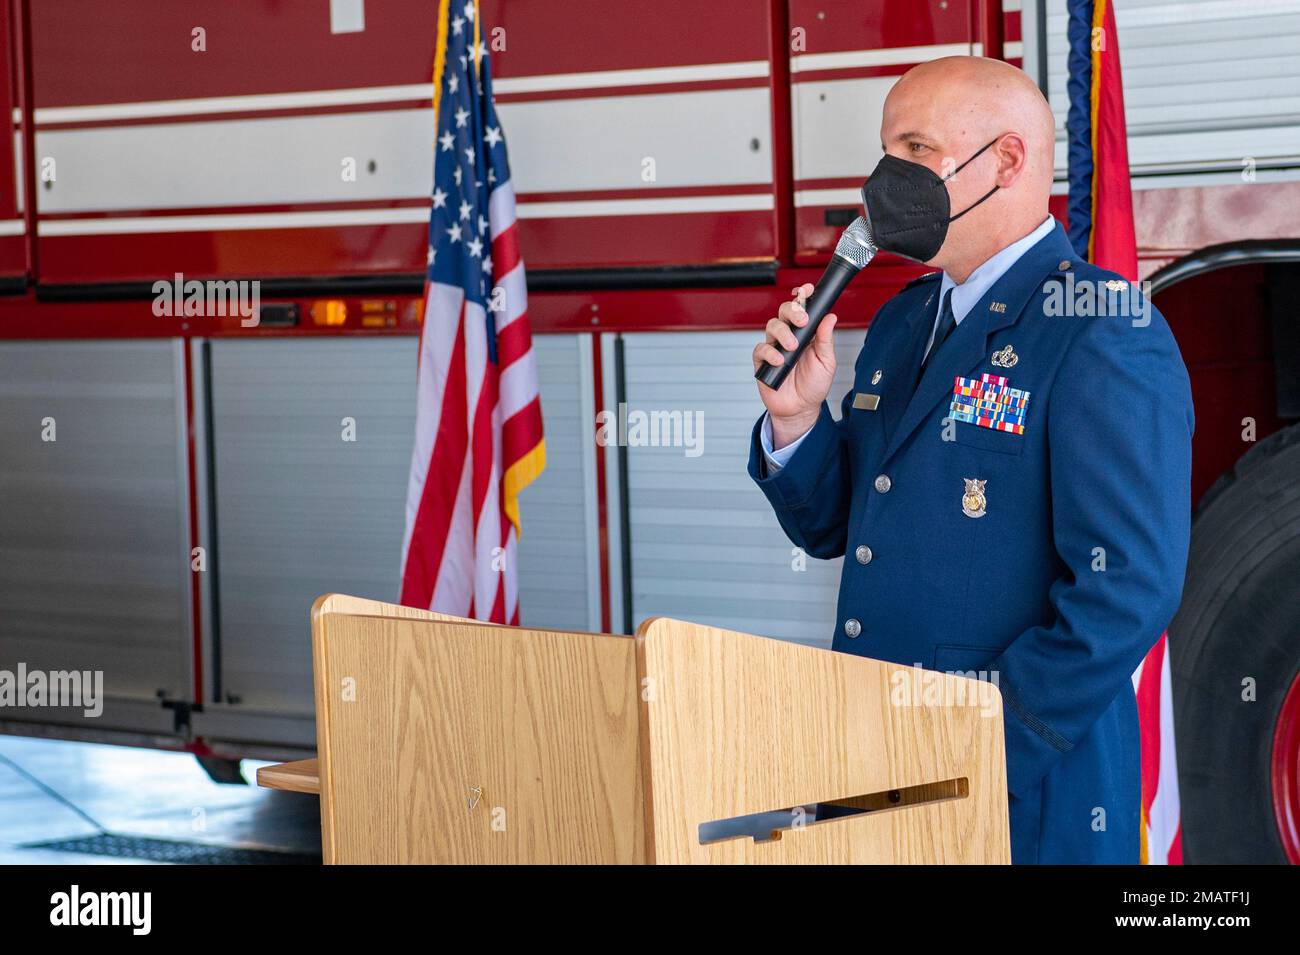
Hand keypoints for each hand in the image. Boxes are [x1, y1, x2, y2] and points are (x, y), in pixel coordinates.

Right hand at [752, 283, 836, 447]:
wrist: (800, 409)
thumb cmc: (813, 386)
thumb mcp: (826, 362)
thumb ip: (826, 339)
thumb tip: (830, 317)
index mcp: (806, 333)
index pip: (802, 309)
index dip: (803, 296)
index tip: (807, 290)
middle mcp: (789, 336)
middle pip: (784, 311)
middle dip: (793, 310)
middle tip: (802, 320)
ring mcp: (774, 347)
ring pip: (772, 326)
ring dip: (783, 333)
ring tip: (792, 347)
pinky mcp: (762, 361)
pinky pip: (761, 349)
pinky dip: (770, 352)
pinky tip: (780, 360)